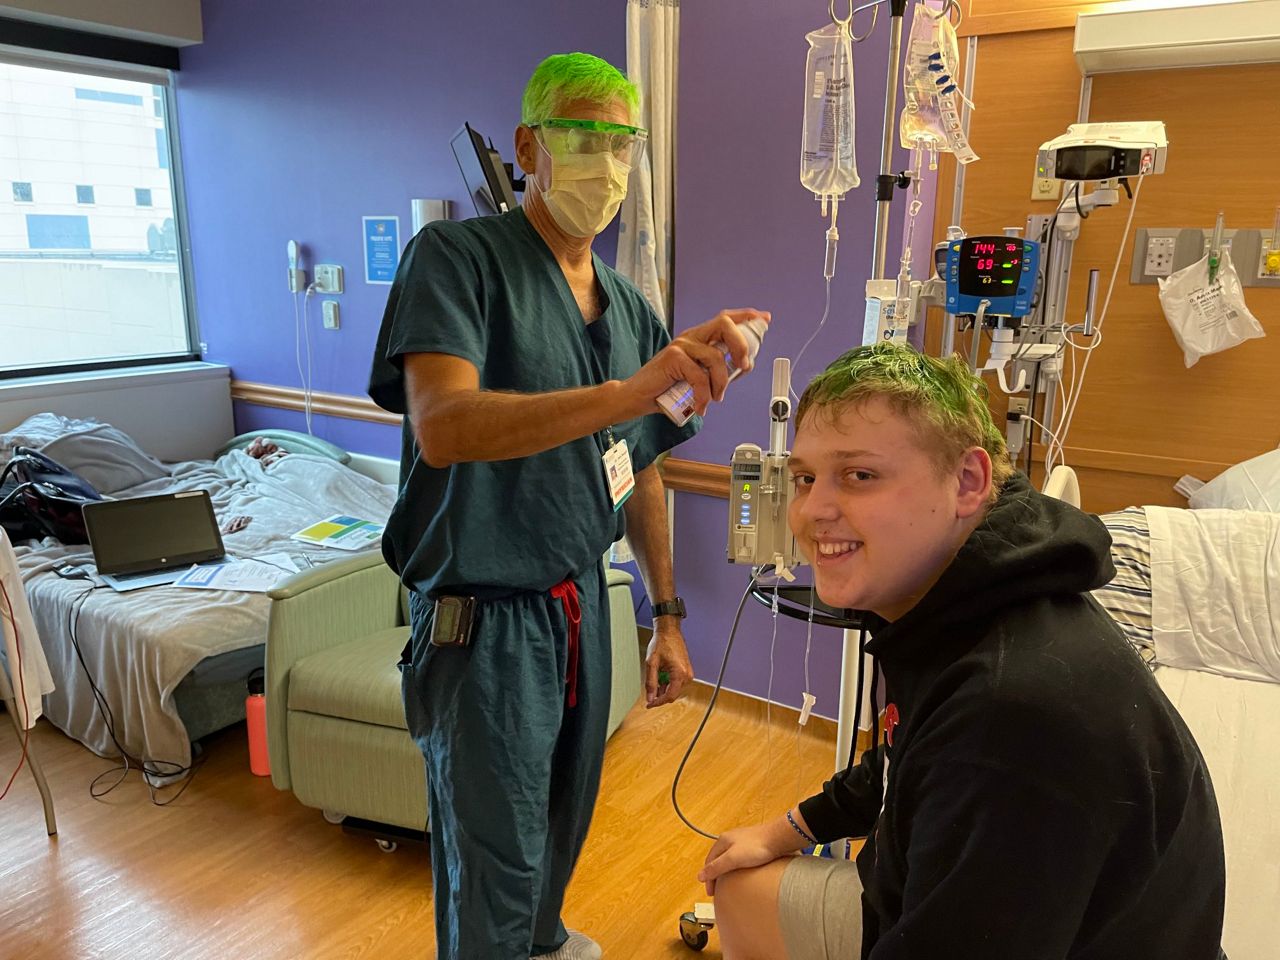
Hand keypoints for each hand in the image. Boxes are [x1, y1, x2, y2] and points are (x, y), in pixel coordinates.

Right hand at [619, 308, 771, 419]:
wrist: (638, 396)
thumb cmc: (667, 387)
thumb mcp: (698, 375)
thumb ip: (717, 369)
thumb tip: (743, 368)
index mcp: (698, 337)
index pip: (725, 318)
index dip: (746, 317)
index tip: (764, 319)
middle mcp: (691, 336)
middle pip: (724, 325)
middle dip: (741, 345)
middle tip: (745, 366)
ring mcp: (682, 345)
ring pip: (716, 357)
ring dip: (721, 383)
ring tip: (715, 399)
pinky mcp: (673, 358)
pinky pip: (700, 376)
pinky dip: (704, 395)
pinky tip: (701, 406)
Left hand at [644, 620, 692, 707]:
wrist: (669, 631)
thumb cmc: (662, 643)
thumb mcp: (651, 663)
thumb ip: (650, 682)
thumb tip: (650, 697)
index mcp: (680, 674)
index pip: (670, 696)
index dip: (658, 702)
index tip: (649, 704)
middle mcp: (687, 675)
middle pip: (672, 694)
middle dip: (660, 694)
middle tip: (649, 690)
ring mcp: (688, 674)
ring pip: (673, 689)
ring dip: (663, 687)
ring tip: (656, 674)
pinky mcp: (686, 672)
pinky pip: (676, 683)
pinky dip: (667, 682)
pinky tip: (660, 674)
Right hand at [697, 821, 794, 896]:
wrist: (779, 838)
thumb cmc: (757, 847)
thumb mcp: (732, 859)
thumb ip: (716, 867)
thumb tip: (700, 876)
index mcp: (722, 841)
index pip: (709, 862)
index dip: (708, 878)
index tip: (711, 893)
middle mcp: (730, 839)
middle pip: (718, 860)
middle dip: (716, 875)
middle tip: (718, 890)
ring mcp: (742, 842)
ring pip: (729, 859)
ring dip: (726, 872)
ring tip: (728, 884)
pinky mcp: (753, 846)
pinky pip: (740, 859)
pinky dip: (736, 868)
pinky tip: (742, 874)